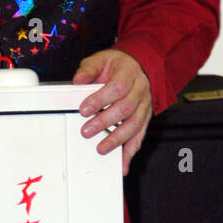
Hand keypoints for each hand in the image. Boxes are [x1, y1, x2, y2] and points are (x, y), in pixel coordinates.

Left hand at [73, 48, 151, 174]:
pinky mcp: (145, 118)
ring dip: (117, 139)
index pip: (117, 87)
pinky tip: (122, 164)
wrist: (138, 65)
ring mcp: (144, 106)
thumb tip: (77, 80)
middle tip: (86, 131)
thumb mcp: (101, 59)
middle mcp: (140, 90)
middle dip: (104, 122)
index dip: (100, 100)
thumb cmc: (118, 65)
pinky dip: (130, 152)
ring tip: (101, 148)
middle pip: (125, 109)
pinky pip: (140, 136)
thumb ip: (88, 69)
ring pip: (134, 125)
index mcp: (129, 74)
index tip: (84, 109)